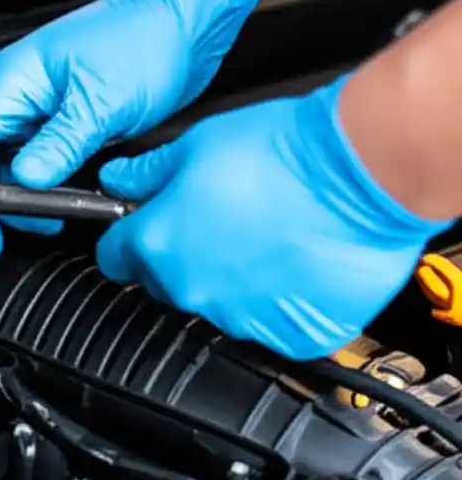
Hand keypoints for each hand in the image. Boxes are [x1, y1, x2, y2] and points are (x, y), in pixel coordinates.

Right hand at [0, 0, 273, 257]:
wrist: (182, 16)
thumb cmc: (143, 35)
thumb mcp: (101, 100)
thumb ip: (60, 145)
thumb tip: (28, 181)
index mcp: (12, 84)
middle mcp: (18, 96)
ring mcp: (38, 109)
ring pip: (6, 168)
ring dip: (18, 201)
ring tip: (47, 221)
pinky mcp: (62, 120)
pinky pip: (36, 162)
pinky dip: (44, 188)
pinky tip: (62, 202)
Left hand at [95, 77, 451, 359]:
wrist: (364, 172)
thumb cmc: (286, 152)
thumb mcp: (196, 144)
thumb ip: (147, 173)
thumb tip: (117, 180)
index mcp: (158, 244)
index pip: (115, 256)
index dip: (128, 238)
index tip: (144, 226)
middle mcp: (191, 290)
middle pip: (167, 282)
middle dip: (184, 256)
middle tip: (226, 220)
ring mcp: (241, 317)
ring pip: (220, 304)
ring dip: (234, 280)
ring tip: (271, 237)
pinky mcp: (290, 335)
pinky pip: (274, 325)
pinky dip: (281, 302)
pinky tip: (297, 264)